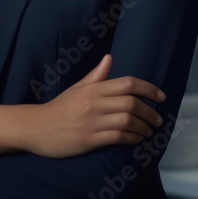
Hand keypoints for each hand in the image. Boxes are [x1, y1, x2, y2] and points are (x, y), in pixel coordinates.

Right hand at [26, 54, 165, 158]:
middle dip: (150, 111)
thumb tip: (109, 58)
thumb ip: (96, 76)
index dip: (148, 89)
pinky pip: (117, 137)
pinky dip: (132, 138)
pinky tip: (136, 139)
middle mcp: (94, 103)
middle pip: (131, 103)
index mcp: (93, 88)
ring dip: (143, 127)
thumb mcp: (77, 88)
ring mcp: (92, 122)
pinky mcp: (89, 140)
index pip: (127, 83)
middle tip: (157, 119)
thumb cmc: (59, 107)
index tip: (161, 96)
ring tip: (149, 131)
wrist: (36, 127)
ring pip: (127, 121)